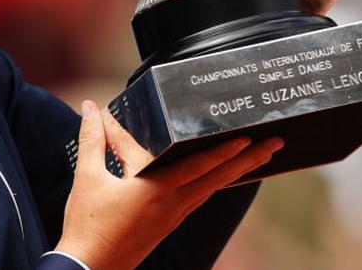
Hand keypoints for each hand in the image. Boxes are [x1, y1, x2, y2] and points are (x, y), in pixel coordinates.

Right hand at [54, 101, 281, 269]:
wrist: (88, 268)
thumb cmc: (87, 224)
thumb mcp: (87, 176)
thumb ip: (93, 138)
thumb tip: (89, 107)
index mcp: (155, 190)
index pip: (197, 165)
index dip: (223, 149)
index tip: (246, 135)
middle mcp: (171, 204)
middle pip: (217, 178)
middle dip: (247, 160)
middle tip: (273, 143)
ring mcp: (172, 217)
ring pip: (211, 190)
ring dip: (236, 172)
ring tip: (256, 157)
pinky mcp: (167, 225)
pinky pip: (198, 199)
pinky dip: (215, 184)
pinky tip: (218, 179)